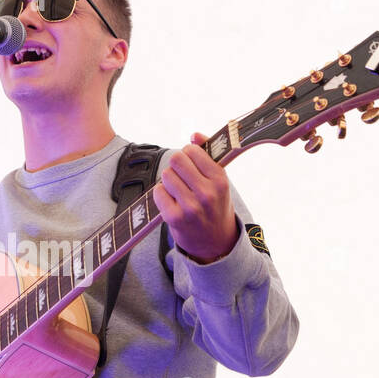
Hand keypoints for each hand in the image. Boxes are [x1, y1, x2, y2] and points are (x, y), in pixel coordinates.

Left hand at [151, 132, 239, 263]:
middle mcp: (207, 193)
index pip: (192, 151)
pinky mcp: (174, 218)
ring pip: (166, 175)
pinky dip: (161, 194)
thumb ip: (207, 154)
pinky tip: (171, 201)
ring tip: (179, 191)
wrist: (215, 243)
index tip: (192, 164)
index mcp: (220, 180)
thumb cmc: (215, 205)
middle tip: (182, 176)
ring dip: (169, 181)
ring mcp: (190, 207)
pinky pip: (158, 192)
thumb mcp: (218, 180)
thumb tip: (194, 134)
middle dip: (177, 165)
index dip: (188, 155)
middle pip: (176, 160)